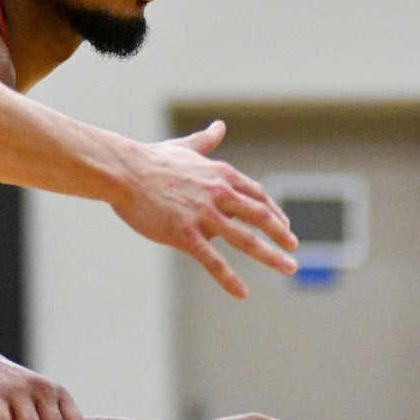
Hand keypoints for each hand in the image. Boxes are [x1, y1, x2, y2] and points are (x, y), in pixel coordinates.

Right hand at [110, 121, 297, 298]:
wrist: (124, 172)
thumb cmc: (151, 160)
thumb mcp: (185, 147)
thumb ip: (206, 141)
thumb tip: (219, 126)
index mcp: (221, 175)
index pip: (258, 196)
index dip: (275, 213)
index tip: (285, 226)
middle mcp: (219, 194)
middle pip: (260, 217)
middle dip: (282, 235)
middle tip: (294, 250)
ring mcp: (204, 215)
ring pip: (245, 240)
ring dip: (270, 256)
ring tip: (288, 268)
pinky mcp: (185, 234)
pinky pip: (213, 261)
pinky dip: (230, 278)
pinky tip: (242, 293)